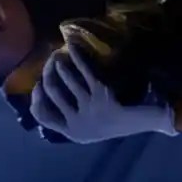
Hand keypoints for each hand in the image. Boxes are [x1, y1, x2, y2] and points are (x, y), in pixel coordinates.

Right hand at [29, 46, 175, 143]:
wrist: (145, 122)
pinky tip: (74, 48)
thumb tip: (47, 95)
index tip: (37, 85)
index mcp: (73, 133)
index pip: (43, 116)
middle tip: (48, 62)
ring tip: (58, 56)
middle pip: (52, 93)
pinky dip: (78, 57)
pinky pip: (84, 72)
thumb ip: (70, 119)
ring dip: (59, 65)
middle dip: (47, 74)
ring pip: (66, 81)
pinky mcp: (100, 95)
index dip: (36, 99)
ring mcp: (89, 109)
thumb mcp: (90, 130)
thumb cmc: (118, 124)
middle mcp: (77, 123)